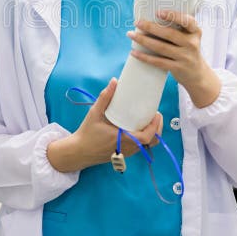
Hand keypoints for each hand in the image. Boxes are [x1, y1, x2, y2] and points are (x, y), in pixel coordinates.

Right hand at [47, 78, 162, 172]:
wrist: (79, 152)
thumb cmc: (87, 133)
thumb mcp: (94, 113)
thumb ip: (105, 97)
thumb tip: (114, 81)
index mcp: (123, 140)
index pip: (146, 137)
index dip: (155, 126)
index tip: (156, 114)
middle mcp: (128, 148)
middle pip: (152, 142)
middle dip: (157, 128)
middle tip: (155, 114)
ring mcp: (127, 152)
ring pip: (147, 145)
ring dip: (152, 133)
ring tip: (149, 119)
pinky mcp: (124, 153)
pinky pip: (140, 147)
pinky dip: (145, 137)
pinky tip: (140, 126)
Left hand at [128, 10, 220, 107]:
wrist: (197, 74)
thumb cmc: (188, 51)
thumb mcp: (189, 38)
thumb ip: (177, 29)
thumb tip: (151, 19)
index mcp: (195, 32)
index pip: (187, 21)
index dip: (173, 16)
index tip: (158, 12)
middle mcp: (192, 44)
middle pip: (169, 34)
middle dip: (151, 27)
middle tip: (137, 23)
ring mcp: (185, 57)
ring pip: (161, 47)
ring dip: (144, 40)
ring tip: (131, 35)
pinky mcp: (178, 68)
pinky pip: (158, 61)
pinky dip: (145, 57)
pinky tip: (134, 52)